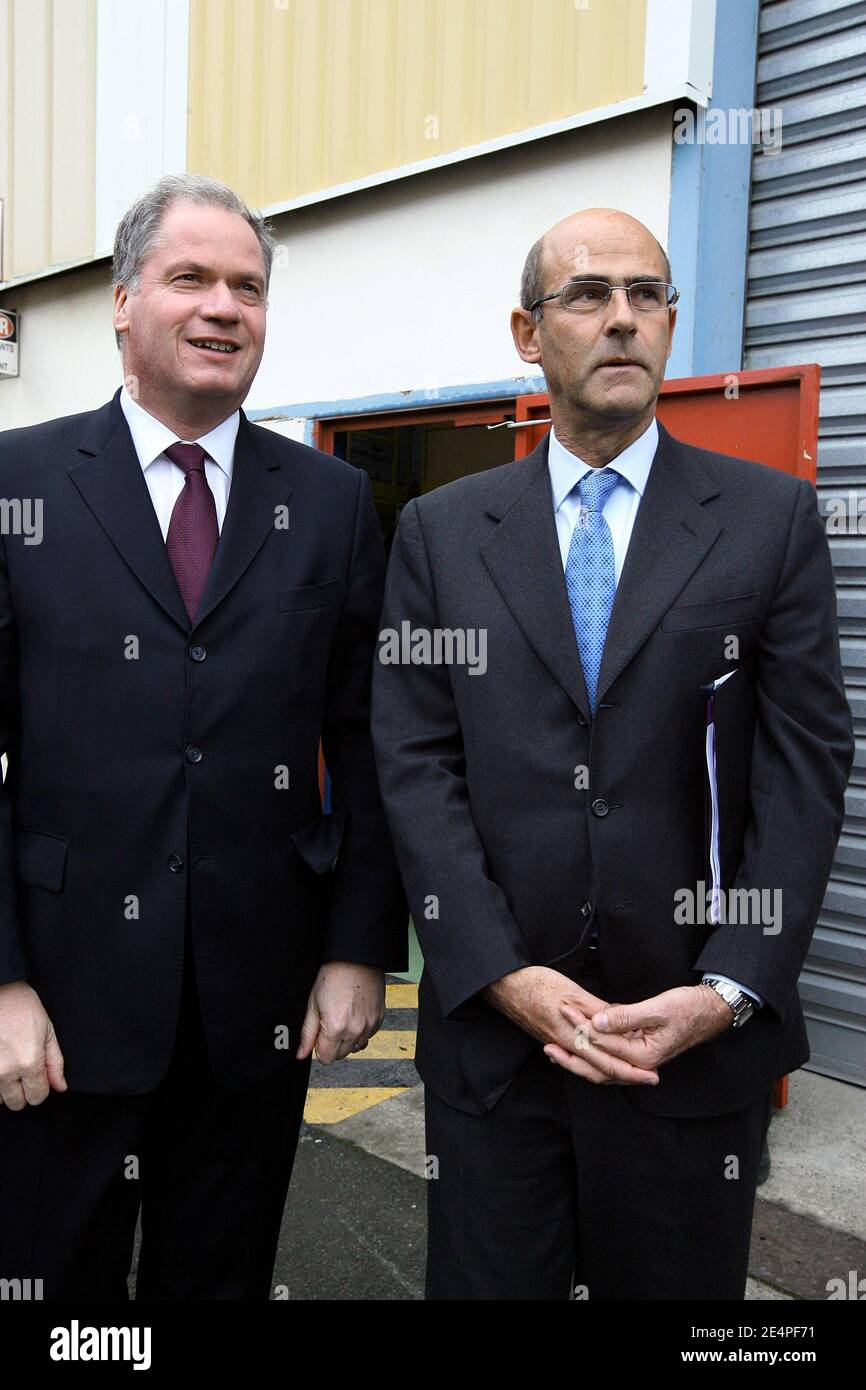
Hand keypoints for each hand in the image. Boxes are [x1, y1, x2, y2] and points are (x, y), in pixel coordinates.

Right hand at [0, 980, 66, 1109]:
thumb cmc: (22, 1006)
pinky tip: (1, 1063)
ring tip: (9, 1065)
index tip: (39, 1078)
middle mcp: (6, 1071)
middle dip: (23, 1092)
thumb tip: (60, 1086)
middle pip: (17, 1103)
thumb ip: (55, 1063)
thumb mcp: (48, 1031)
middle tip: (24, 1072)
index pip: (38, 1097)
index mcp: (29, 1062)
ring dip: (5, 1088)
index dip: (41, 1089)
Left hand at [295, 961, 385, 1063]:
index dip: (319, 1048)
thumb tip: (301, 1054)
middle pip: (340, 1055)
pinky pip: (367, 1036)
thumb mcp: (313, 1004)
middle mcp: (355, 1031)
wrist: (357, 959)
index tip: (319, 1034)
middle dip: (332, 1044)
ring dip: (347, 1038)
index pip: (325, 1059)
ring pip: (355, 1047)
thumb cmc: (334, 976)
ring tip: (344, 1016)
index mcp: (336, 1028)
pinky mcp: (379, 1019)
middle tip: (330, 1021)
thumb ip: (307, 1033)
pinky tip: (354, 1014)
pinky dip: (360, 1031)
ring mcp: (369, 1026)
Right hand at [483, 965, 658, 1085]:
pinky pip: (577, 1058)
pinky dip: (594, 1063)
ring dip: (612, 1070)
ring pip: (589, 1067)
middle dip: (628, 1076)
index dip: (631, 1070)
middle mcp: (564, 1045)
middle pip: (600, 1070)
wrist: (504, 985)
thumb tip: (619, 1025)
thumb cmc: (535, 983)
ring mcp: (556, 1043)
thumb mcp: (572, 992)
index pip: (607, 1061)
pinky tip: (602, 1058)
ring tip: (633, 1070)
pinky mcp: (551, 1038)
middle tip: (651, 1078)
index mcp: (571, 1035)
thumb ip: (596, 1010)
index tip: (652, 1073)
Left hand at [545, 984, 733, 1077]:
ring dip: (577, 1059)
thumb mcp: (657, 1009)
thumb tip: (596, 1021)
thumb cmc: (687, 1009)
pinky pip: (608, 1057)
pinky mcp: (635, 1051)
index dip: (581, 1029)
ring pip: (601, 1066)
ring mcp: (637, 1060)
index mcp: (644, 1058)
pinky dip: (591, 1052)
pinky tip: (575, 1044)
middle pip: (598, 1068)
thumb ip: (626, 1017)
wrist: (708, 1010)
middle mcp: (639, 1065)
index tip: (564, 1012)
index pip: (604, 1047)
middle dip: (571, 1055)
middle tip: (547, 1044)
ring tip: (552, 1050)